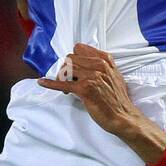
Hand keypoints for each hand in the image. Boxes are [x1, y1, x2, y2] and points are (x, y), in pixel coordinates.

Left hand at [39, 44, 165, 163]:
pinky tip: (42, 83)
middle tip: (69, 81)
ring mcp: (92, 76)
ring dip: (62, 78)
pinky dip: (50, 83)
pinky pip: (62, 83)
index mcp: (105, 60)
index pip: (80, 48)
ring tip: (68, 89)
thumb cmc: (118, 99)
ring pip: (65, 68)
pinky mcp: (85, 89)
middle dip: (66, 69)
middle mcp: (99, 65)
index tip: (74, 68)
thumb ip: (102, 66)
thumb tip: (84, 63)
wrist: (123, 117)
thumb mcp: (114, 75)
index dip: (74, 58)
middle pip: (70, 58)